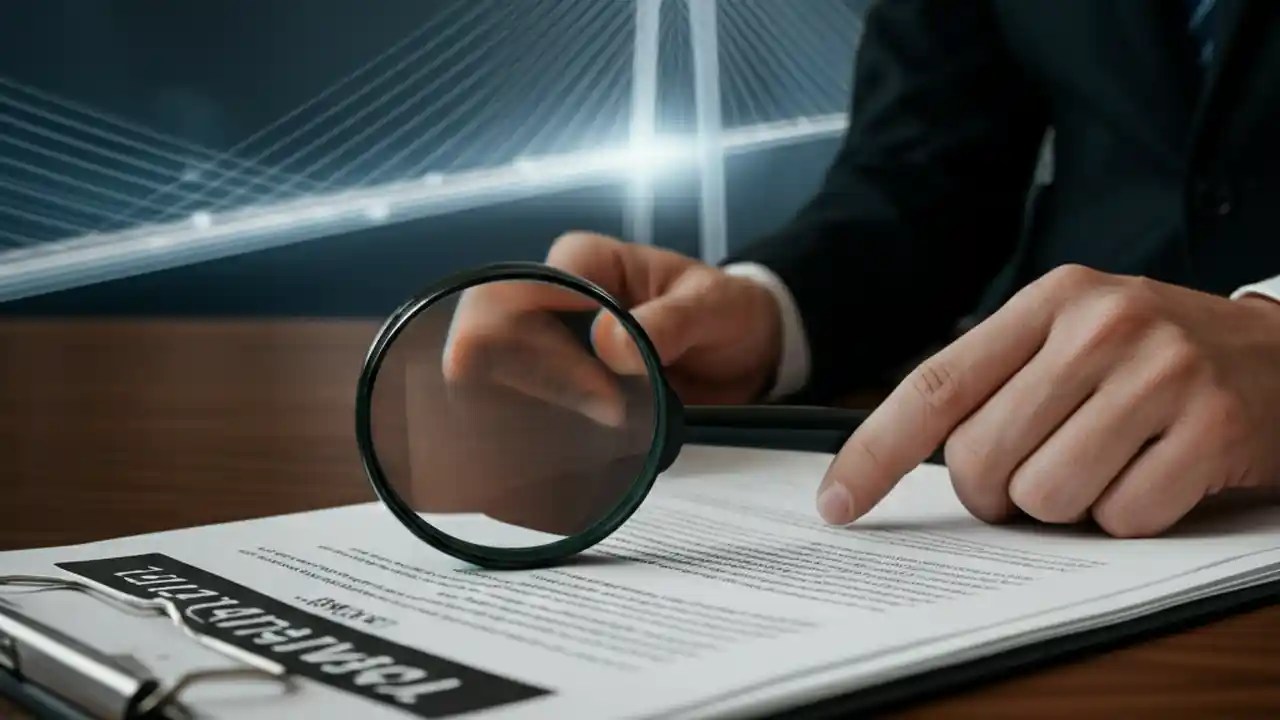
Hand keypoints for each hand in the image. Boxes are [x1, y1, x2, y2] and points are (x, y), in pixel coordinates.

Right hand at [443, 231, 785, 413]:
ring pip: (491, 379)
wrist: (746, 352)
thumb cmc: (726, 312)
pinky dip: (536, 436)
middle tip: (610, 416)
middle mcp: (551, 300)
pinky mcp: (554, 390)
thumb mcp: (713, 307)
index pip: (525, 295)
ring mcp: (547, 347)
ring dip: (532, 415)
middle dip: (540, 387)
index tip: (606, 393)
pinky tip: (569, 454)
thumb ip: (669, 321)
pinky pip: (517, 412)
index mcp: (582, 262)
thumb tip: (610, 344)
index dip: (550, 349)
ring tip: (592, 439)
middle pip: (490, 338)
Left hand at [816, 265, 1279, 536]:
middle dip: (998, 493)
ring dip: (1070, 505)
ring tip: (1113, 461)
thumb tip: (902, 461)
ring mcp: (1161, 373)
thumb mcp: (1077, 339)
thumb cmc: (1158, 359)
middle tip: (1041, 475)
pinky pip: (1122, 518)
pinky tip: (1163, 472)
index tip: (838, 503)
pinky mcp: (1214, 427)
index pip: (936, 385)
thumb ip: (999, 383)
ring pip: (1046, 496)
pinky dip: (1132, 515)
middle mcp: (1100, 326)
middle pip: (982, 457)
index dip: (876, 452)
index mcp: (1050, 301)